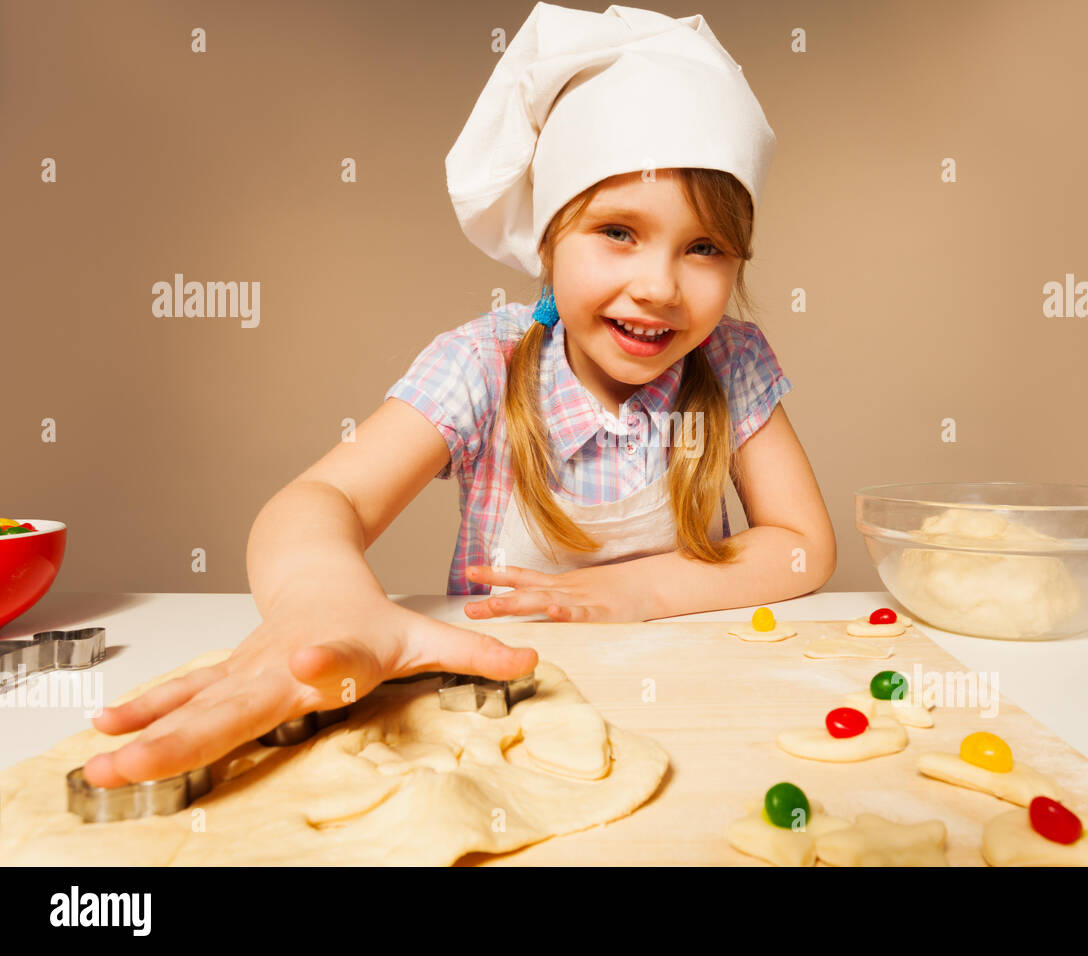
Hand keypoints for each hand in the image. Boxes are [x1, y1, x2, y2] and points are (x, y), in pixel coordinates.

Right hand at [81, 592, 536, 787]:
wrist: (311, 564)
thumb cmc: (369, 613)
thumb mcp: (424, 634)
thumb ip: (474, 651)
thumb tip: (534, 659)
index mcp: (335, 653)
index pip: (331, 659)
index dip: (321, 660)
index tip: (303, 661)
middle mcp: (279, 663)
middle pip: (237, 702)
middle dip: (189, 732)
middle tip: (143, 762)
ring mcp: (245, 670)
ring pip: (194, 705)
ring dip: (150, 735)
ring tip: (105, 764)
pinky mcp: (224, 676)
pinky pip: (181, 700)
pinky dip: (146, 719)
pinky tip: (105, 740)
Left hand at [464, 563, 657, 622]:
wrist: (648, 583)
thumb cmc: (613, 590)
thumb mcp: (577, 589)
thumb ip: (554, 597)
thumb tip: (530, 608)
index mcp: (558, 585)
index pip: (521, 577)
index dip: (495, 574)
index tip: (469, 572)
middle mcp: (564, 590)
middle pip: (524, 593)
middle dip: (495, 601)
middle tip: (468, 609)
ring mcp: (581, 600)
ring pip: (545, 601)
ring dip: (519, 603)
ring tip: (495, 605)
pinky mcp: (601, 613)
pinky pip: (581, 614)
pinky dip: (566, 614)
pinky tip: (552, 613)